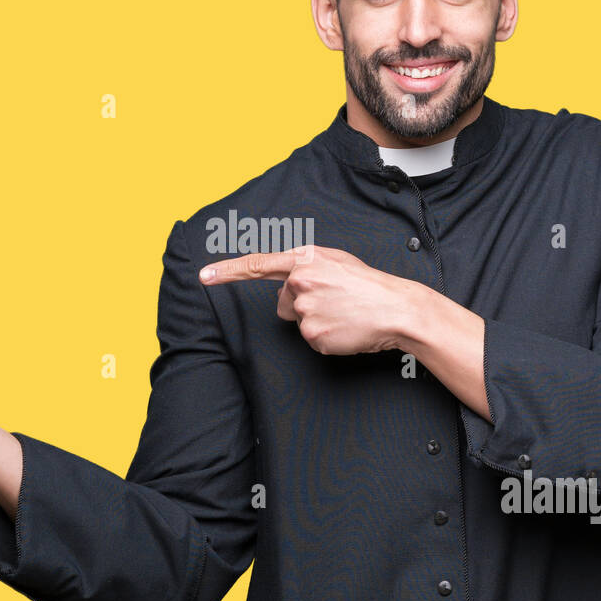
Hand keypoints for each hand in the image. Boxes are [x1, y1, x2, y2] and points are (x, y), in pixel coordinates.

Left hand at [199, 245, 419, 354]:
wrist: (397, 309)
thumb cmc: (369, 286)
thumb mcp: (337, 262)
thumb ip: (306, 266)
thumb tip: (286, 283)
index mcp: (306, 260)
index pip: (258, 265)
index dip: (227, 271)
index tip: (203, 276)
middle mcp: (300, 282)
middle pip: (283, 302)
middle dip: (302, 305)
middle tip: (334, 302)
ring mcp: (306, 309)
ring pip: (297, 322)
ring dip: (317, 321)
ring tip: (343, 314)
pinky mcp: (314, 334)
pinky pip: (310, 340)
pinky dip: (326, 338)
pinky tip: (344, 328)